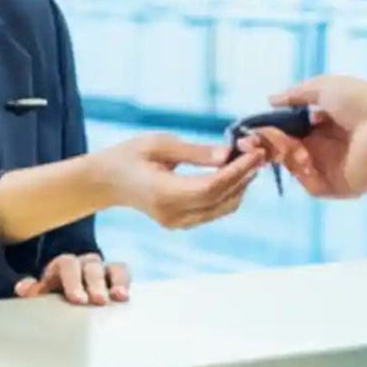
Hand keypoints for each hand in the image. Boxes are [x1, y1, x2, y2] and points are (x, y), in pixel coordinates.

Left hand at [14, 253, 129, 305]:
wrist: (69, 296)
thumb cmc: (55, 296)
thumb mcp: (43, 294)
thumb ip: (34, 291)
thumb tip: (22, 288)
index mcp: (63, 266)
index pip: (68, 266)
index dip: (73, 281)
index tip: (78, 300)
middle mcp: (84, 263)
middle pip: (91, 267)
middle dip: (95, 283)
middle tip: (98, 300)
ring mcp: (102, 269)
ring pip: (112, 268)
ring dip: (116, 282)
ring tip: (119, 297)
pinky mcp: (117, 278)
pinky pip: (123, 274)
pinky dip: (125, 283)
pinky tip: (125, 298)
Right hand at [91, 133, 264, 228]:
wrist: (107, 181)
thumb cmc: (130, 155)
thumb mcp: (159, 143)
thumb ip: (195, 152)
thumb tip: (228, 154)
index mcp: (164, 194)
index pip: (212, 187)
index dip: (237, 171)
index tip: (255, 152)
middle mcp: (173, 214)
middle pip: (222, 199)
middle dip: (245, 176)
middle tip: (260, 152)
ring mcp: (177, 223)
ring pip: (222, 208)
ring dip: (241, 186)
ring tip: (250, 160)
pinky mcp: (181, 223)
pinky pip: (214, 210)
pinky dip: (229, 193)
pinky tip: (235, 173)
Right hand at [238, 75, 366, 197]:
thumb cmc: (361, 100)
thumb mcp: (324, 87)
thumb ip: (296, 95)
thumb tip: (271, 99)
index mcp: (323, 123)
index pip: (288, 131)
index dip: (270, 131)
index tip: (252, 131)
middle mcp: (326, 146)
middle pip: (287, 151)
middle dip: (270, 145)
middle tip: (257, 141)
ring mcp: (332, 167)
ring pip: (295, 168)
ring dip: (287, 156)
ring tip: (291, 145)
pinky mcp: (339, 186)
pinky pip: (311, 185)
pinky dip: (303, 174)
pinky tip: (305, 159)